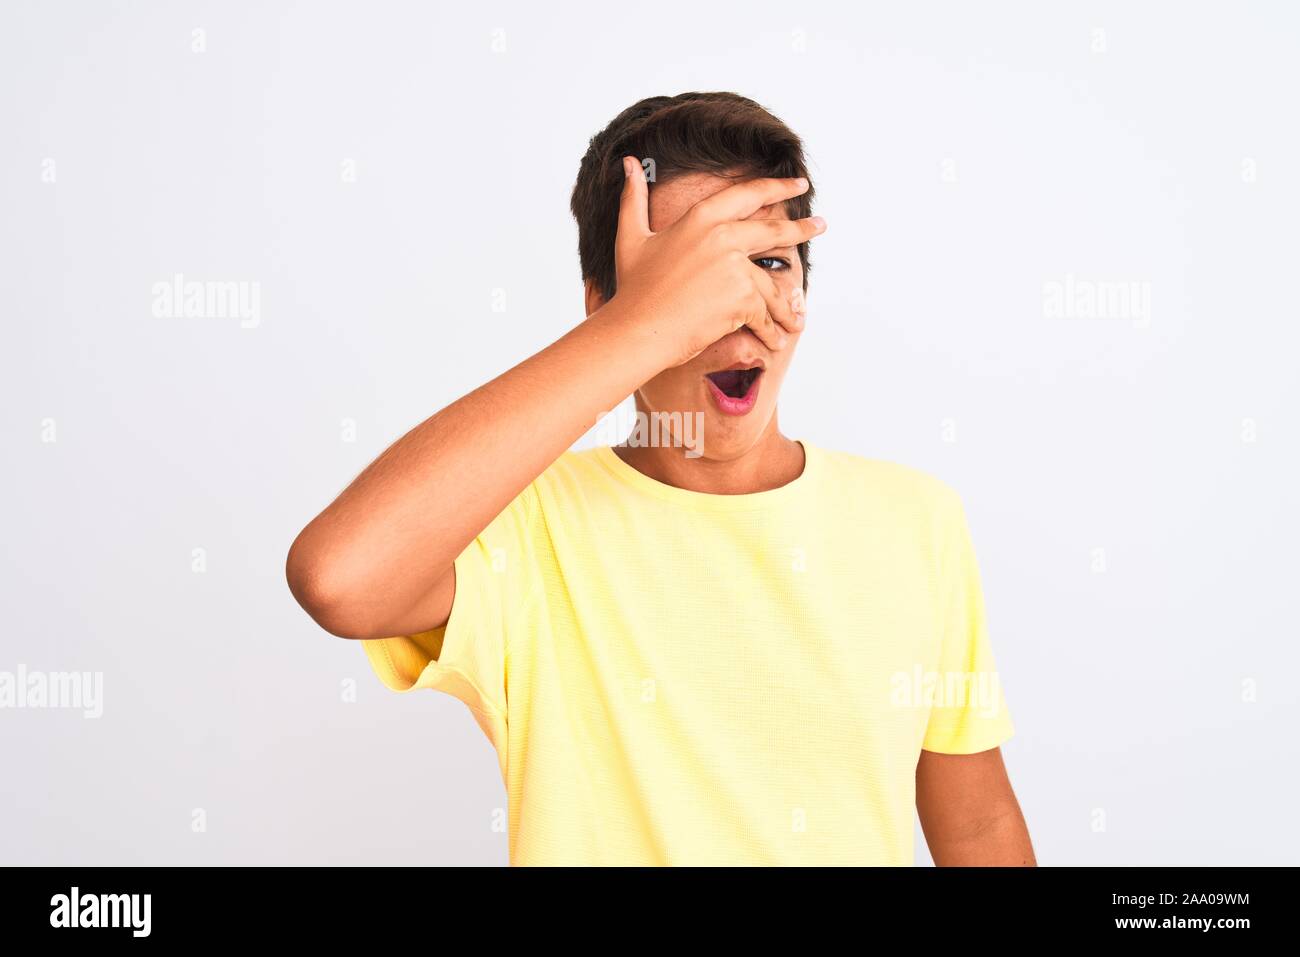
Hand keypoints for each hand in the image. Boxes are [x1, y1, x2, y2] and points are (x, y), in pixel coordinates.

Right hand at [610, 156, 825, 367]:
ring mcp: (735, 267)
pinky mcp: (743, 299)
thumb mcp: (630, 237)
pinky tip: (776, 340)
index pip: (748, 195)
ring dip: (788, 303)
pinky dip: (771, 331)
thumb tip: (628, 162)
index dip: (777, 187)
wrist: (638, 329)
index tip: (799, 184)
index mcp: (700, 217)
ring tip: (798, 315)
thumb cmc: (633, 288)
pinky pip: (765, 314)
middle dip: (802, 228)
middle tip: (821, 225)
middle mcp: (722, 236)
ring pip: (772, 283)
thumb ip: (634, 198)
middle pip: (773, 230)